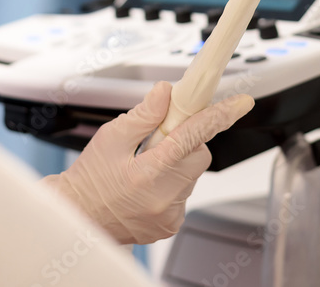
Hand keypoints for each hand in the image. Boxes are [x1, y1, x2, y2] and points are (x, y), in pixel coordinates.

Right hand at [41, 81, 253, 244]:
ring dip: (177, 163)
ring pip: (192, 175)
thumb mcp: (110, 137)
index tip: (240, 103)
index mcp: (147, 174)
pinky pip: (184, 193)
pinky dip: (172, 183)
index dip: (218, 116)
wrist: (79, 217)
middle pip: (199, 155)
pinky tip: (146, 185)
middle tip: (158, 140)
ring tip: (144, 166)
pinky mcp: (170, 225)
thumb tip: (165, 94)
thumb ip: (143, 116)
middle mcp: (164, 199)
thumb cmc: (89, 179)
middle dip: (186, 141)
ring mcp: (169, 216)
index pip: (192, 136)